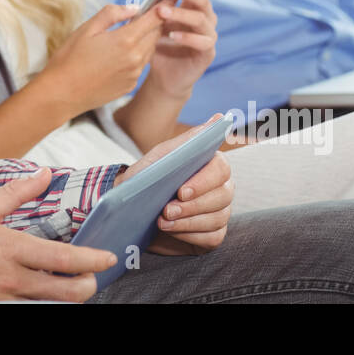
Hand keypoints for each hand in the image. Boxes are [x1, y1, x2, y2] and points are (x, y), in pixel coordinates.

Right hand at [0, 167, 117, 301]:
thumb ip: (17, 192)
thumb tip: (45, 174)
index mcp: (10, 250)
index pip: (62, 258)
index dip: (91, 260)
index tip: (108, 256)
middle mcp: (12, 280)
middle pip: (66, 293)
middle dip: (89, 286)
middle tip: (94, 275)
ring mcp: (6, 301)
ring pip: (53, 307)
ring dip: (69, 297)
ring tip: (75, 284)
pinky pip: (32, 311)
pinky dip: (47, 303)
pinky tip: (49, 293)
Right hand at [37, 0, 164, 116]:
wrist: (62, 93)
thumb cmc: (70, 58)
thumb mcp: (87, 28)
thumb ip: (112, 14)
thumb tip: (133, 8)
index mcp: (125, 40)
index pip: (155, 18)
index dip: (164, 6)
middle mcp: (135, 58)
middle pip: (156, 34)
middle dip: (155, 22)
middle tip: (150, 12)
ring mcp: (134, 74)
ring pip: (149, 49)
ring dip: (146, 39)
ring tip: (132, 32)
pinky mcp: (130, 85)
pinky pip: (139, 65)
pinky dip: (136, 55)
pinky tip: (120, 54)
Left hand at [114, 114, 233, 254]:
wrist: (130, 209)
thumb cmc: (147, 178)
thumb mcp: (161, 157)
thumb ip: (188, 140)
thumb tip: (219, 117)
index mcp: (210, 164)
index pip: (221, 169)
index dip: (203, 182)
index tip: (181, 191)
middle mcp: (221, 187)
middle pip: (223, 196)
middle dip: (193, 206)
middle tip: (166, 210)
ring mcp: (219, 211)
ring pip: (218, 218)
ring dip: (188, 222)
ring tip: (163, 222)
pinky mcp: (212, 233)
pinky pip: (213, 237)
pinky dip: (190, 236)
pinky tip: (171, 232)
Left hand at [143, 0, 218, 99]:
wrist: (164, 77)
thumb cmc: (158, 45)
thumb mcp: (154, 23)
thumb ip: (156, 8)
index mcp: (194, 5)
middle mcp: (205, 16)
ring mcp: (209, 34)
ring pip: (201, 18)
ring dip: (181, 14)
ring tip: (162, 14)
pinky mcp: (207, 52)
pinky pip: (202, 41)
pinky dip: (186, 37)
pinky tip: (171, 36)